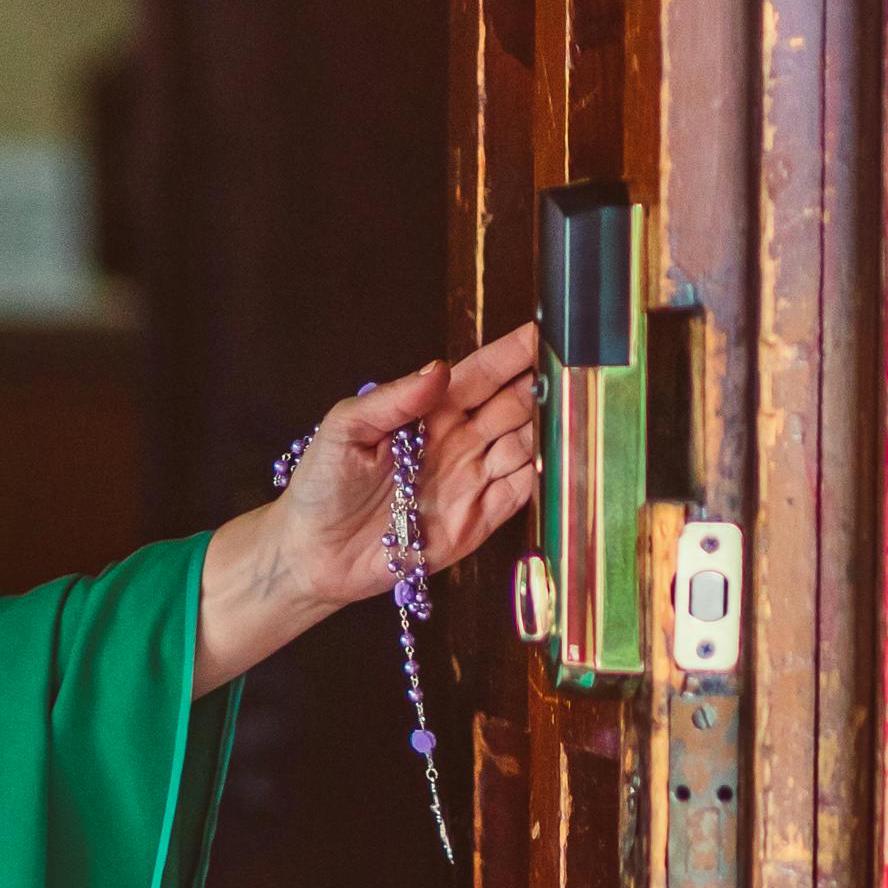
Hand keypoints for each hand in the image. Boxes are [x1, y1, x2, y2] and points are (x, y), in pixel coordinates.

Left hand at [194, 321, 541, 691]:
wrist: (312, 555)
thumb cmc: (321, 487)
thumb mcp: (345, 429)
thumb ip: (391, 400)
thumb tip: (437, 369)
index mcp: (430, 411)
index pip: (483, 374)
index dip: (514, 353)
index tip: (545, 332)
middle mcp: (459, 441)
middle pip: (515, 406)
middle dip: (544, 387)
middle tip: (574, 371)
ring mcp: (471, 480)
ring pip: (526, 446)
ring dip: (550, 430)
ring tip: (575, 411)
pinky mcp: (477, 521)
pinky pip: (519, 493)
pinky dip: (542, 476)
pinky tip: (557, 458)